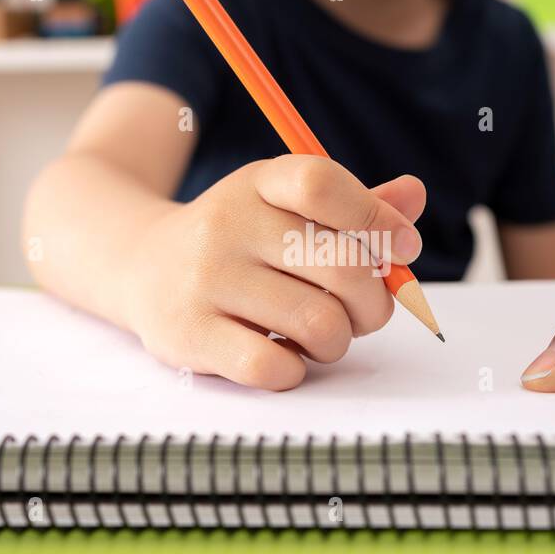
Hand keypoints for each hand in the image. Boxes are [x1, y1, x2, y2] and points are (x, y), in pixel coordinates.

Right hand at [122, 156, 425, 390]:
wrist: (140, 267)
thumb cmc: (239, 242)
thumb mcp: (285, 207)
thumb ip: (353, 206)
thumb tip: (414, 196)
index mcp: (259, 183)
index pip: (322, 184)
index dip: (377, 218)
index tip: (403, 247)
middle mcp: (227, 223)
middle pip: (342, 266)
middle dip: (375, 302)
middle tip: (364, 313)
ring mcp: (204, 279)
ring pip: (319, 324)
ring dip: (338, 341)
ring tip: (321, 335)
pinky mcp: (188, 334)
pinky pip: (274, 367)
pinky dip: (295, 370)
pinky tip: (283, 356)